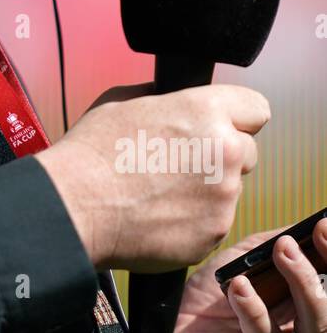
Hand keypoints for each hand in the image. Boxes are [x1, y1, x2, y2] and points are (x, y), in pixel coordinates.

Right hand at [35, 82, 270, 270]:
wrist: (75, 207)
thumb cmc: (92, 153)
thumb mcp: (122, 102)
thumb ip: (163, 99)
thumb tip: (173, 101)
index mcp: (205, 111)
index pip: (256, 108)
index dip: (238, 118)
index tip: (224, 127)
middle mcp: (224, 151)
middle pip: (246, 152)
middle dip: (221, 158)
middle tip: (181, 166)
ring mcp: (223, 196)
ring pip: (228, 191)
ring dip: (205, 192)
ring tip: (160, 194)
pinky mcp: (213, 233)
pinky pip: (213, 223)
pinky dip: (193, 222)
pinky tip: (159, 216)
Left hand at [149, 217, 326, 332]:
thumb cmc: (207, 304)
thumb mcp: (241, 266)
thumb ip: (269, 248)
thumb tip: (299, 227)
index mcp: (308, 311)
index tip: (322, 226)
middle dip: (317, 269)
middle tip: (291, 241)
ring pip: (316, 325)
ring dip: (301, 284)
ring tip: (280, 252)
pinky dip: (255, 310)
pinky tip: (239, 287)